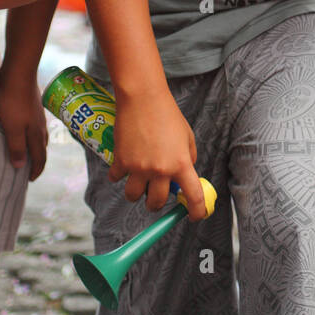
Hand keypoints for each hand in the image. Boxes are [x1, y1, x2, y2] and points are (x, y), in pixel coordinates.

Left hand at [0, 64, 48, 179]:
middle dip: (38, 161)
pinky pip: (36, 126)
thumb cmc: (13, 101)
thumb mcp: (11, 127)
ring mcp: (38, 115)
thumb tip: (21, 166)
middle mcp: (40, 126)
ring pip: (40, 136)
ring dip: (36, 147)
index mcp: (36, 134)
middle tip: (31, 170)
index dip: (36, 170)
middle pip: (42, 148)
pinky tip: (27, 129)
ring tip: (30, 152)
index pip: (39, 157)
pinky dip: (33, 134)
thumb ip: (16, 146)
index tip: (30, 180)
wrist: (19, 73)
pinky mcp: (33, 105)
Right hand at [109, 88, 207, 219]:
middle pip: (156, 202)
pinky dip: (118, 176)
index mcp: (181, 164)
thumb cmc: (168, 114)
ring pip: (133, 196)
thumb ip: (188, 157)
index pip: (193, 196)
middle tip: (155, 198)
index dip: (197, 211)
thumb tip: (184, 174)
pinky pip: (116, 179)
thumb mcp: (187, 136)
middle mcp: (160, 170)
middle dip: (156, 204)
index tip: (196, 216)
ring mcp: (139, 167)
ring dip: (136, 194)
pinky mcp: (121, 161)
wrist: (143, 98)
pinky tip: (122, 168)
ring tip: (138, 185)